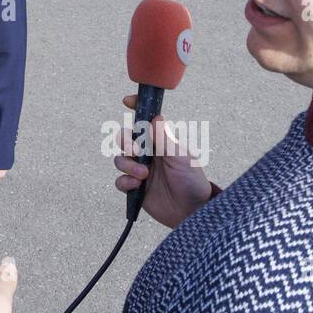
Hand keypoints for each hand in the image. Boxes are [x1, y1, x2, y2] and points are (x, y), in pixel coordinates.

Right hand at [112, 94, 212, 227]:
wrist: (193, 210)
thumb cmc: (192, 181)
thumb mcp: (181, 157)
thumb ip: (165, 139)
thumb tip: (155, 118)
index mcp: (160, 142)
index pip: (145, 121)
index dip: (136, 108)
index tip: (127, 101)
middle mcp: (148, 154)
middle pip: (125, 139)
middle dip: (125, 142)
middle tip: (136, 151)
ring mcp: (140, 170)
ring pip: (120, 159)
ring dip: (127, 165)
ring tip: (143, 175)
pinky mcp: (135, 188)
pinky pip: (120, 181)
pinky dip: (125, 181)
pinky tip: (137, 186)